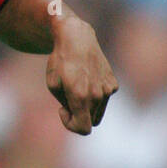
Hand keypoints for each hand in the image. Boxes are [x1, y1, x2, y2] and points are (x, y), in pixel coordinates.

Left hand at [45, 15, 117, 133]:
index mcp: (80, 97)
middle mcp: (97, 95)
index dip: (70, 125)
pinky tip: (87, 79)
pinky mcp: (113, 83)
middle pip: (90, 122)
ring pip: (98, 112)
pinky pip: (104, 98)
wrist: (77, 38)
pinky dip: (96, 95)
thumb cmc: (60, 61)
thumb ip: (65, 105)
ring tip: (77, 89)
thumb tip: (77, 113)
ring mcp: (107, 89)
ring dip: (87, 107)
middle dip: (78, 116)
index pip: (83, 129)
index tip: (63, 110)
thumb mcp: (53, 85)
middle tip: (68, 100)